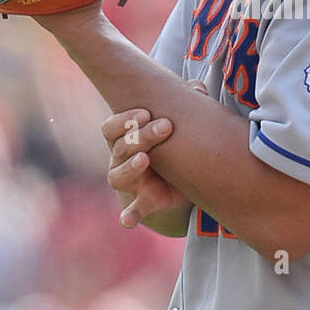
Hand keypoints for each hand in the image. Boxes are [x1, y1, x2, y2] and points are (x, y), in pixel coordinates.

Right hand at [102, 81, 207, 228]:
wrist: (174, 181)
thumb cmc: (169, 146)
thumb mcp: (175, 127)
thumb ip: (184, 106)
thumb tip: (198, 88)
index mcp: (125, 137)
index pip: (111, 127)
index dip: (124, 119)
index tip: (145, 111)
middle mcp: (120, 159)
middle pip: (120, 146)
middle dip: (140, 135)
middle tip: (166, 126)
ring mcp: (129, 182)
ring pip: (118, 175)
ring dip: (130, 166)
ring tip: (145, 159)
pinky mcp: (143, 201)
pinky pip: (133, 210)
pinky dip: (130, 215)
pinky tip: (128, 221)